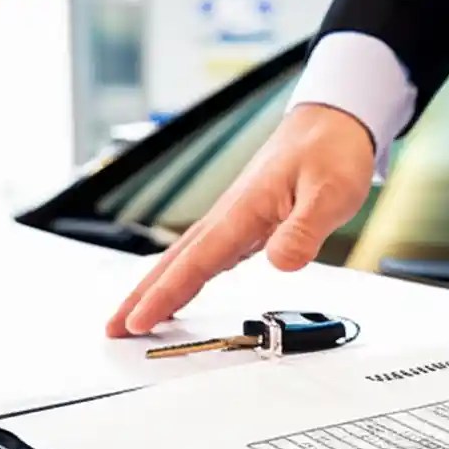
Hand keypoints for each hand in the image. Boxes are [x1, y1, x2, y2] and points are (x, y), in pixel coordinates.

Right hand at [105, 103, 375, 336]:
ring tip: (133, 317)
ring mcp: (233, 218)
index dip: (164, 295)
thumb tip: (280, 262)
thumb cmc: (331, 149)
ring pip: (185, 260)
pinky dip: (183, 277)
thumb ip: (304, 230)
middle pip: (174, 263)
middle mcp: (229, 215)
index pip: (195, 262)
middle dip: (141, 297)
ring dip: (156, 288)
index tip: (138, 321)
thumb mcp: (330, 193)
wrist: (334, 121)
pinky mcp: (243, 222)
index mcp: (242, 210)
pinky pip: (203, 256)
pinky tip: (178, 291)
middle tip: (113, 328)